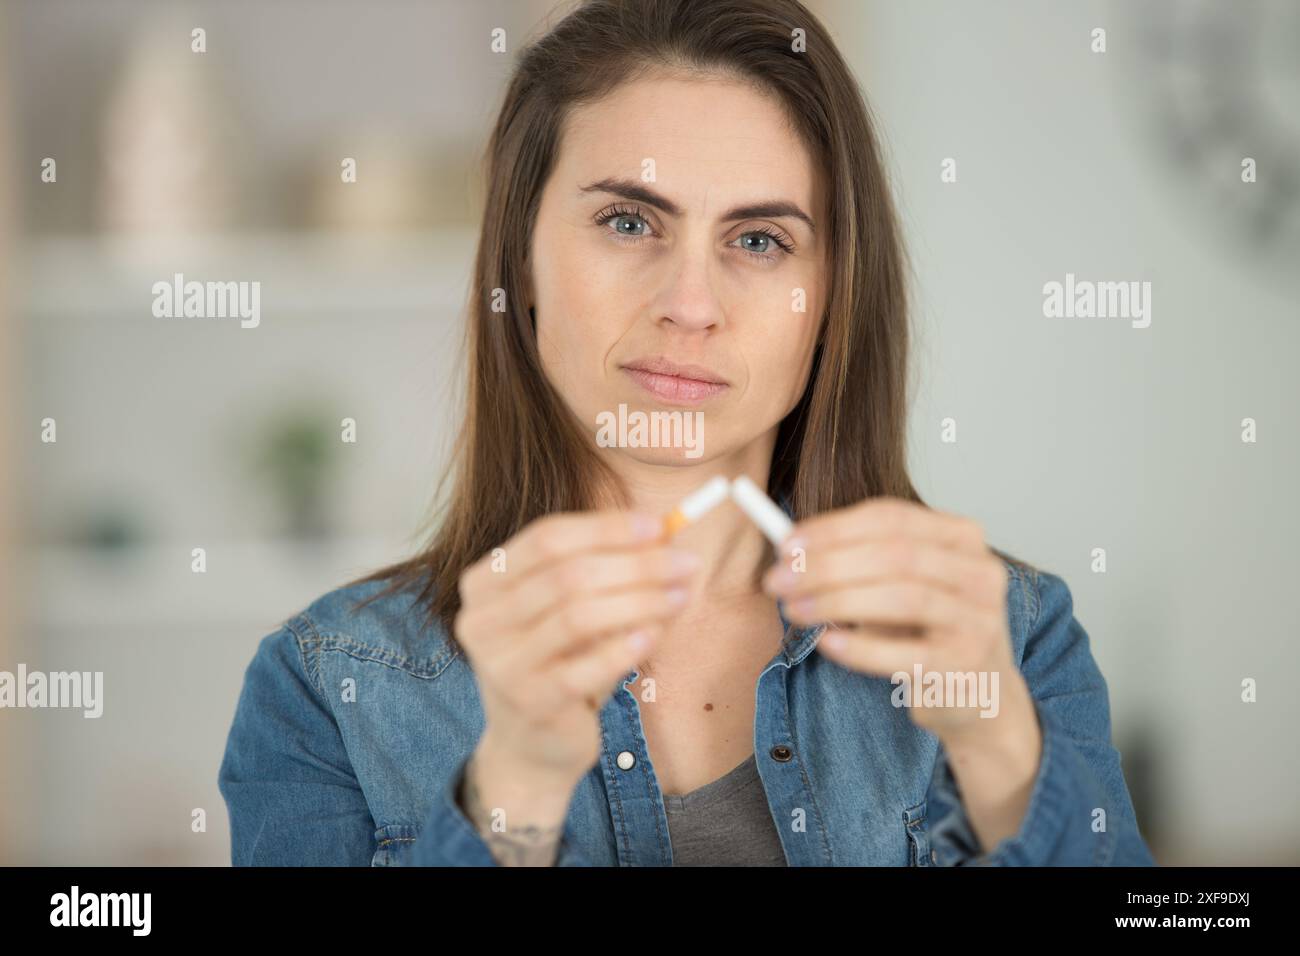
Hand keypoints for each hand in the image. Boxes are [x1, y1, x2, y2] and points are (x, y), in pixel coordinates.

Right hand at [455, 510, 697, 783]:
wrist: (532, 746)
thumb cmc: (558, 663)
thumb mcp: (572, 608)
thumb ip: (606, 569)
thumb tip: (665, 533)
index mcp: (484, 583)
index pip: (546, 538)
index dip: (606, 528)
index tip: (659, 526)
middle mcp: (481, 620)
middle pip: (566, 575)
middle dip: (635, 564)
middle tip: (684, 563)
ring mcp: (501, 664)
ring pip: (577, 616)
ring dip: (639, 600)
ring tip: (679, 597)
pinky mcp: (530, 702)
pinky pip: (586, 666)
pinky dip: (626, 646)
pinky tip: (655, 634)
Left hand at [760, 496, 1022, 741]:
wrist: (981, 694)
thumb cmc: (928, 629)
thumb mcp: (901, 584)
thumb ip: (856, 559)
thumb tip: (789, 549)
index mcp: (962, 537)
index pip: (891, 517)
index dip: (834, 528)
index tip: (787, 544)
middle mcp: (980, 573)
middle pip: (895, 554)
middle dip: (827, 566)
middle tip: (778, 581)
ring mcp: (979, 620)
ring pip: (901, 598)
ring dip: (836, 602)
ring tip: (794, 611)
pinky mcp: (965, 666)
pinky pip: (903, 653)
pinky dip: (859, 647)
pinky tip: (827, 644)